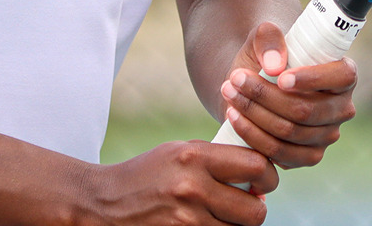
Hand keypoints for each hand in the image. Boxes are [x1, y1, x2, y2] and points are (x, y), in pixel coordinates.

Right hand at [81, 141, 276, 225]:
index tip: (263, 181)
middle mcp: (192, 188)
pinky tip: (207, 222)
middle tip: (248, 203)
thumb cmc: (147, 174)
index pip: (256, 166)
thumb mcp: (179, 152)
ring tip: (222, 213)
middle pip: (255, 210)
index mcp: (194, 156)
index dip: (268, 176)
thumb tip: (260, 181)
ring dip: (236, 225)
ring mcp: (186, 220)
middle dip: (256, 209)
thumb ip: (218, 159)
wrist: (103, 203)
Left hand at [217, 22, 358, 168]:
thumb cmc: (268, 56)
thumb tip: (273, 65)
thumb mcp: (264, 37)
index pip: (342, 77)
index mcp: (344, 76)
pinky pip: (278, 152)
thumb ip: (268, 37)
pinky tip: (233, 115)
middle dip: (266, 96)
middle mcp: (342, 109)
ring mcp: (326, 137)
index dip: (314, 79)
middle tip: (235, 78)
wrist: (254, 84)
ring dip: (253, 113)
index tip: (281, 78)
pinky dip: (252, 135)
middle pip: (306, 110)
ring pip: (289, 132)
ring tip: (229, 92)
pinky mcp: (306, 157)